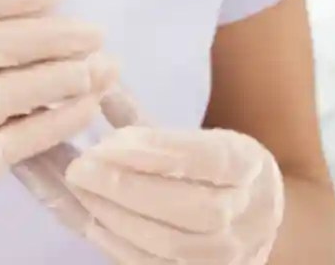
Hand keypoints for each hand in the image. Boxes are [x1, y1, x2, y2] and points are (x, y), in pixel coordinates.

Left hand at [66, 126, 285, 263]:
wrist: (254, 221)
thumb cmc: (215, 169)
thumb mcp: (193, 135)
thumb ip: (145, 121)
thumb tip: (95, 86)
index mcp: (249, 164)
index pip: (209, 159)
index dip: (158, 152)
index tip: (107, 142)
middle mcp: (248, 212)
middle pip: (193, 207)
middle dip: (129, 187)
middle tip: (80, 168)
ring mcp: (229, 253)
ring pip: (172, 243)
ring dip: (117, 216)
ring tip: (79, 191)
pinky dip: (119, 244)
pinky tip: (92, 219)